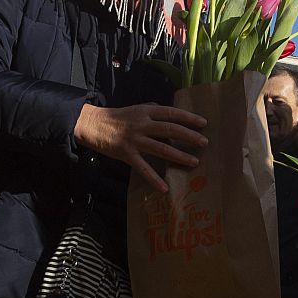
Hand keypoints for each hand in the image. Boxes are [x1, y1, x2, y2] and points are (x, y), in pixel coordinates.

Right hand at [74, 102, 207, 193]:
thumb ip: (154, 112)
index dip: (188, 118)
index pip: (171, 113)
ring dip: (179, 156)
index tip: (204, 123)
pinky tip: (164, 188)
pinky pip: (143, 168)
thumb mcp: (137, 109)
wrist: (93, 125)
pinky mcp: (127, 154)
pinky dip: (154, 179)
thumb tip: (172, 118)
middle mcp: (142, 125)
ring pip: (161, 149)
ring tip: (194, 162)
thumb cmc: (118, 118)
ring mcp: (135, 140)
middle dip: (189, 136)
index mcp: (146, 112)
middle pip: (170, 130)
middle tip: (204, 143)